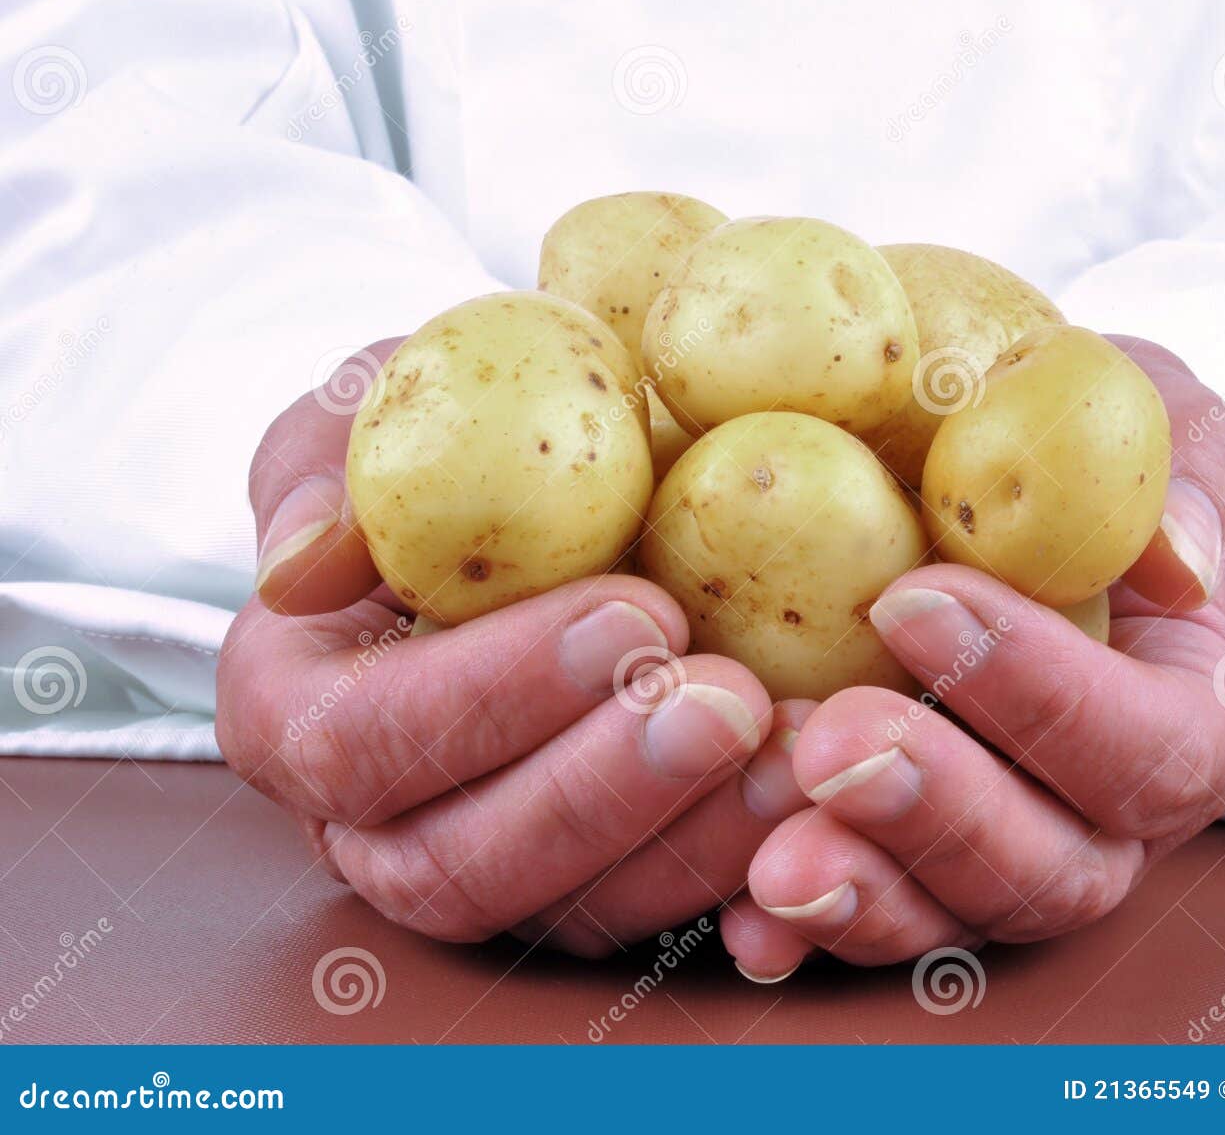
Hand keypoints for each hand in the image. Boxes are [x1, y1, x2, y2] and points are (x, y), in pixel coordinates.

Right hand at [217, 342, 812, 953]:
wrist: (529, 492)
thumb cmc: (433, 444)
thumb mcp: (367, 419)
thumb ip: (327, 474)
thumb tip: (307, 570)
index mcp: (297, 711)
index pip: (361, 742)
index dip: (492, 695)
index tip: (635, 615)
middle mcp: (374, 820)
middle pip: (462, 863)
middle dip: (607, 791)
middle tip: (733, 702)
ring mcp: (490, 862)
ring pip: (574, 910)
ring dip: (697, 841)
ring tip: (802, 750)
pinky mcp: (595, 881)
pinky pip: (662, 910)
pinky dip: (746, 859)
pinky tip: (822, 786)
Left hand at [719, 336, 1224, 975]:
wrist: (959, 478)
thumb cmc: (1065, 443)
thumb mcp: (1144, 415)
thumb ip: (1184, 469)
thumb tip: (1177, 559)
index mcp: (1177, 715)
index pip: (1150, 745)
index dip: (1045, 692)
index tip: (912, 599)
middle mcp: (1096, 816)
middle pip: (1052, 868)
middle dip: (940, 813)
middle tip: (834, 744)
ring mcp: (990, 860)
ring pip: (949, 917)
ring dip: (864, 893)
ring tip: (775, 862)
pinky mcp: (893, 874)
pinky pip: (854, 928)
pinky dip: (796, 934)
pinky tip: (738, 921)